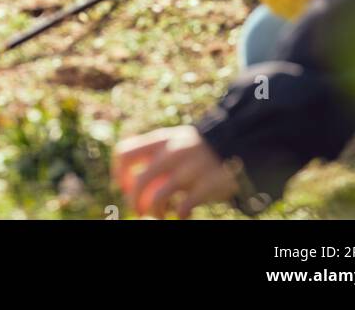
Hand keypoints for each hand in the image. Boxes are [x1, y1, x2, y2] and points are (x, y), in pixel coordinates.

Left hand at [112, 126, 238, 218]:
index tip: (124, 187)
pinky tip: (183, 214)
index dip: (118, 174)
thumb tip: (125, 178)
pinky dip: (180, 215)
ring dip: (155, 212)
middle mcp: (172, 152)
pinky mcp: (207, 185)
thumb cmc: (196, 151)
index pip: (124, 154)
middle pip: (139, 182)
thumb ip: (153, 154)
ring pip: (158, 198)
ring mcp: (190, 169)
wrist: (236, 145)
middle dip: (134, 202)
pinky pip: (184, 208)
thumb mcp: (174, 142)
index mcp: (161, 139)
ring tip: (160, 215)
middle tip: (137, 211)